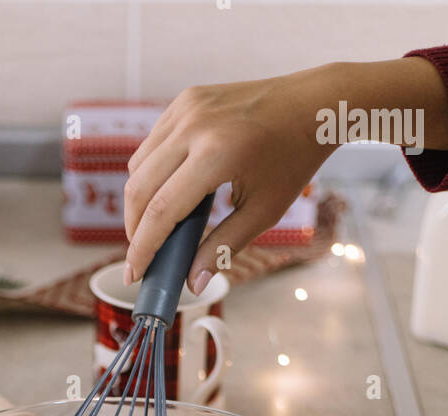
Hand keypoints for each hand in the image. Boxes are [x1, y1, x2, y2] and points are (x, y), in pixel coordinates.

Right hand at [123, 57, 447, 290]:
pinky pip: (152, 144)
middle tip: (141, 256)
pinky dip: (151, 173)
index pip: (162, 210)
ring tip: (155, 228)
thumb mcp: (263, 212)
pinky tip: (167, 192)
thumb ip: (222, 248)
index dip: (143, 248)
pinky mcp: (186, 99)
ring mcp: (187, 108)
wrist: (313, 104)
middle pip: (140, 188)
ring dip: (140, 201)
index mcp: (216, 155)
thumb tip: (192, 283)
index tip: (134, 275)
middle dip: (134, 228)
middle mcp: (194, 126)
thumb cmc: (293, 160)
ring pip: (138, 165)